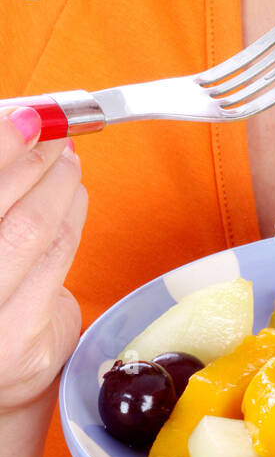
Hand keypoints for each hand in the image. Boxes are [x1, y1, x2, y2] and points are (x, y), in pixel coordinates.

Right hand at [0, 108, 87, 411]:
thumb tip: (18, 123)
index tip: (25, 116)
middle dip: (30, 157)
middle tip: (52, 130)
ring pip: (29, 229)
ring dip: (56, 182)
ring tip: (65, 159)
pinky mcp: (21, 340)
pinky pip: (56, 259)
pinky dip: (71, 216)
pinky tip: (74, 194)